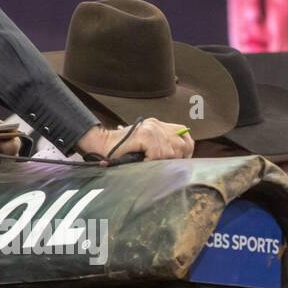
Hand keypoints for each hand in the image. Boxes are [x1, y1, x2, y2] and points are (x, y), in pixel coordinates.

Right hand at [75, 118, 193, 161]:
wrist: (102, 144)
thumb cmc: (124, 150)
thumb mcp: (149, 147)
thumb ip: (165, 147)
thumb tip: (183, 158)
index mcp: (160, 125)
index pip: (185, 135)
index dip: (185, 150)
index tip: (177, 160)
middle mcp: (157, 124)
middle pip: (182, 145)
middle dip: (175, 158)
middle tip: (161, 163)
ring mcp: (151, 128)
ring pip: (170, 152)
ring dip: (161, 161)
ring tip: (148, 160)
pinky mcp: (144, 135)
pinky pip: (158, 153)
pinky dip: (151, 161)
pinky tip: (143, 160)